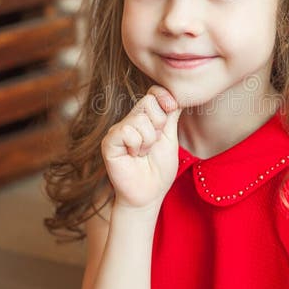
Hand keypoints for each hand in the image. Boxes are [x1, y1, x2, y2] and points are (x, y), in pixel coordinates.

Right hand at [101, 85, 181, 210]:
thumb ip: (171, 116)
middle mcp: (129, 121)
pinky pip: (127, 132)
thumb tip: (179, 94)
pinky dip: (136, 146)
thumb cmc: (159, 170)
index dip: (165, 98)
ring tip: (143, 153)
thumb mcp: (170, 138)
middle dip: (159, 125)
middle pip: (148, 102)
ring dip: (148, 140)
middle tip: (153, 144)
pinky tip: (133, 157)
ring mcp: (118, 131)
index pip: (153, 94)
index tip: (171, 109)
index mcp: (144, 118)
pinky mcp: (109, 142)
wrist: (149, 194)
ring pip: (139, 119)